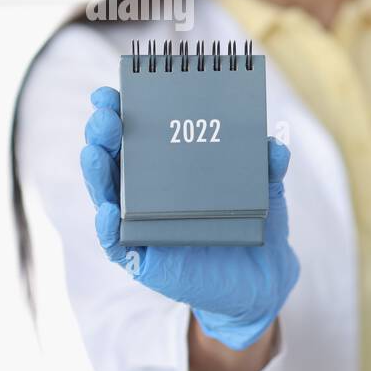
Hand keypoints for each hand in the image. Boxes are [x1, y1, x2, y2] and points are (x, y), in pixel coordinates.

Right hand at [81, 86, 300, 349]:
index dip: (118, 113)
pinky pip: (117, 243)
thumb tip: (275, 146)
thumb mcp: (265, 189)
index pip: (136, 135)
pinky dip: (107, 227)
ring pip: (106, 196)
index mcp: (169, 168)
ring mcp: (141, 225)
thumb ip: (269, 166)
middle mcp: (147, 193)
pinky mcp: (143, 259)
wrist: (262, 277)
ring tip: (95, 152)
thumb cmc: (254, 222)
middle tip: (104, 117)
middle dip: (102, 135)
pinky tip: (106, 210)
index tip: (109, 93)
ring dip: (97, 174)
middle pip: (113, 159)